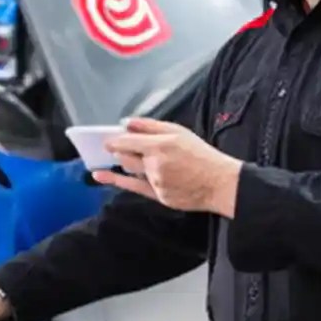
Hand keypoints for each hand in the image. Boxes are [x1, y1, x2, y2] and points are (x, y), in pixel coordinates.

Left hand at [94, 117, 243, 216]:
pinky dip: (118, 180)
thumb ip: (151, 127)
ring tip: (123, 157)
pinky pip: (134, 186)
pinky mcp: (157, 196)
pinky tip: (101, 176)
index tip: (105, 141)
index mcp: (160, 146)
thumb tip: (128, 123)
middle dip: (120, 152)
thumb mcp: (179, 132)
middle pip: (126, 158)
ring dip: (127, 164)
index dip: (114, 141)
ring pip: (132, 171)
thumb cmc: (201, 154)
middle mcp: (155, 165)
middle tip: (115, 148)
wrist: (219, 183)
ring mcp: (155, 183)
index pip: (128, 143)